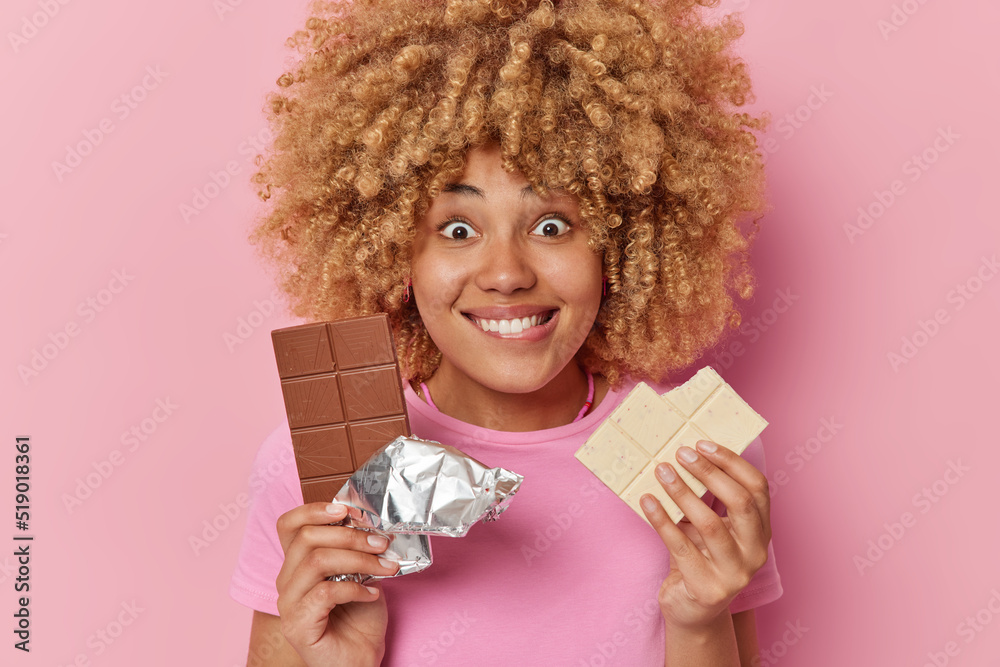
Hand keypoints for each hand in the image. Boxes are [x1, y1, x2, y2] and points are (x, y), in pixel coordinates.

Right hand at [275, 502, 399, 666]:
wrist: (360, 659)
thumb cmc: (359, 617)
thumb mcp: (361, 572)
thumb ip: (356, 549)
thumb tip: (370, 524)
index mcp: (296, 563)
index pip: (289, 524)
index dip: (314, 509)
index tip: (347, 510)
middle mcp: (286, 581)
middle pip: (307, 538)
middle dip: (350, 535)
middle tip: (380, 542)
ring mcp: (288, 604)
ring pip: (316, 562)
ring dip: (357, 559)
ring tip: (384, 566)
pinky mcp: (297, 625)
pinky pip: (325, 592)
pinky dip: (354, 588)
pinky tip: (372, 593)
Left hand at [641, 440, 771, 630]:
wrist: (692, 610)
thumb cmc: (700, 557)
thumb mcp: (711, 527)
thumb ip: (708, 499)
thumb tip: (685, 454)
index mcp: (761, 532)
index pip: (758, 488)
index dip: (732, 462)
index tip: (703, 443)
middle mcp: (755, 552)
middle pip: (740, 502)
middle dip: (709, 473)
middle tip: (680, 454)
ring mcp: (734, 574)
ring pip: (710, 523)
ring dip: (682, 492)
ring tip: (661, 471)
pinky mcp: (707, 588)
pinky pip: (680, 546)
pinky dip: (661, 519)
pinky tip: (647, 500)